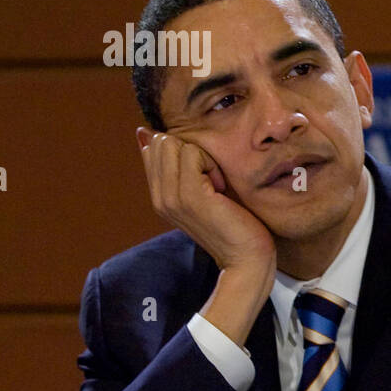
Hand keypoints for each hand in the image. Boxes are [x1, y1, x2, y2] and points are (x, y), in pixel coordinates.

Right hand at [137, 129, 274, 272]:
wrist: (246, 259)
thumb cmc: (233, 223)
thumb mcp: (201, 191)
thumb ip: (178, 166)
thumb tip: (145, 131)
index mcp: (159, 196)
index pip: (153, 149)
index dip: (184, 152)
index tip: (204, 178)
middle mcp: (159, 197)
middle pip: (162, 142)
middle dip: (192, 151)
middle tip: (212, 180)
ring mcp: (170, 197)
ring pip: (175, 145)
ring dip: (204, 158)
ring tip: (216, 186)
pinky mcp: (188, 195)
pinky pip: (192, 154)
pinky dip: (212, 164)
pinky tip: (221, 189)